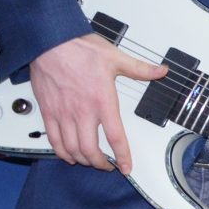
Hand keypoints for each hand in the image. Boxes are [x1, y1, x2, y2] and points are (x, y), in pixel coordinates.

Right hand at [29, 33, 167, 173]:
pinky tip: (68, 154)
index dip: (122, 156)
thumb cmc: (79, 48)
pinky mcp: (47, 112)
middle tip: (106, 166)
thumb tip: (160, 71)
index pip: (115, 137)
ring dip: (81, 160)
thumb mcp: (116, 58)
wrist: (49, 41)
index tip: (126, 167)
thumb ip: (140, 69)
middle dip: (100, 164)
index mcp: (102, 101)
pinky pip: (53, 139)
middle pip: (90, 149)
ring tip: (90, 161)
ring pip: (71, 149)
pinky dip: (61, 152)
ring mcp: (62, 113)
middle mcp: (82, 111)